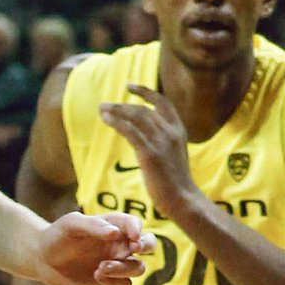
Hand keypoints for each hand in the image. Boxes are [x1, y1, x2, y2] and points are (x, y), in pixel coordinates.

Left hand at [35, 209, 152, 284]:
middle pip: (148, 244)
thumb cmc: (58, 235)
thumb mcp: (72, 223)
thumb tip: (115, 233)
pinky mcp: (110, 283)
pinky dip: (115, 281)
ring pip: (138, 268)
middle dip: (147, 246)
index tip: (132, 236)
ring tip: (101, 267)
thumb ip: (94, 225)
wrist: (43, 258)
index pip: (135, 224)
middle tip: (135, 249)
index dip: (137, 229)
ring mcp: (117, 264)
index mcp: (115, 226)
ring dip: (125, 268)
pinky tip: (97, 275)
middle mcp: (120, 245)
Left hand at [98, 91, 196, 216]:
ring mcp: (161, 142)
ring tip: (101, 109)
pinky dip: (116, 122)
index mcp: (178, 130)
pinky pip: (130, 131)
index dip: (145, 92)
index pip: (162, 102)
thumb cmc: (176, 183)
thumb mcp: (173, 155)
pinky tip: (106, 119)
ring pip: (136, 116)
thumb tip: (144, 138)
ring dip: (116, 110)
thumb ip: (162, 142)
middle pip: (144, 109)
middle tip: (104, 104)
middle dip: (122, 104)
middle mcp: (171, 131)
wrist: (183, 199)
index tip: (129, 86)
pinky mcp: (150, 153)